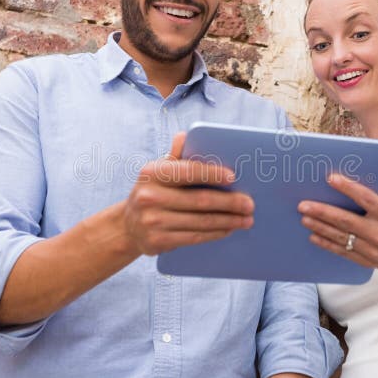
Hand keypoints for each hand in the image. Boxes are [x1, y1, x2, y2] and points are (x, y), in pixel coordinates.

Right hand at [123, 132, 253, 255]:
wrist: (127, 226)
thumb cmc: (152, 192)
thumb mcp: (157, 171)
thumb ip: (174, 156)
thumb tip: (185, 136)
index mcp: (152, 173)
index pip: (187, 171)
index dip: (212, 174)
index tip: (233, 177)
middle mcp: (149, 197)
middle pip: (199, 200)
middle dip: (229, 203)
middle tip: (249, 204)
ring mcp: (152, 221)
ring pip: (200, 222)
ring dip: (228, 221)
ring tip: (246, 219)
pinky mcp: (157, 241)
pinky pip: (194, 237)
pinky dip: (215, 233)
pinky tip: (229, 229)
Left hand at [297, 174, 377, 278]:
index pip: (366, 199)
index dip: (348, 188)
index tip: (331, 178)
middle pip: (346, 221)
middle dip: (322, 211)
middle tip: (303, 204)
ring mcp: (374, 250)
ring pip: (341, 237)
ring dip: (319, 227)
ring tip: (303, 217)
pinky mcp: (369, 261)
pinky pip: (344, 252)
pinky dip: (327, 244)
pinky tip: (313, 235)